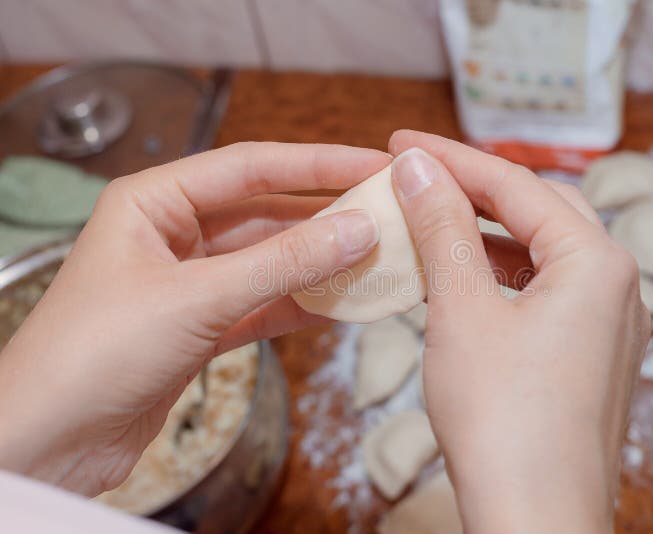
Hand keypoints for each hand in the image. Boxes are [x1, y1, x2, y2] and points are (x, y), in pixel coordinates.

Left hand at [0, 142, 389, 495]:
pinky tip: (342, 303)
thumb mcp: (197, 298)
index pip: (251, 167)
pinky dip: (301, 304)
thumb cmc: (94, 353)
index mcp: (153, 201)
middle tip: (388, 213)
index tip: (374, 163)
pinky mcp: (199, 325)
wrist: (48, 441)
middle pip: (266, 212)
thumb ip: (282, 264)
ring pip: (269, 261)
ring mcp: (188, 281)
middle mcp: (171, 233)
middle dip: (326, 216)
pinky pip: (263, 302)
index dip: (319, 163)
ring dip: (319, 263)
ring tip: (377, 258)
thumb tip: (357, 230)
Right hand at [388, 132, 649, 532]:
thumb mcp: (462, 309)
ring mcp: (606, 322)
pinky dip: (496, 276)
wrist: (534, 520)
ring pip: (538, 253)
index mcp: (598, 261)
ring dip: (481, 234)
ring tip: (426, 220)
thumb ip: (442, 228)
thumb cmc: (502, 420)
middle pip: (535, 210)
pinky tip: (457, 277)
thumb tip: (418, 167)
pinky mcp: (588, 354)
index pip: (515, 185)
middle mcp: (616, 285)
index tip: (399, 142)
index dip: (451, 158)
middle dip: (472, 189)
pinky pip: (541, 292)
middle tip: (415, 172)